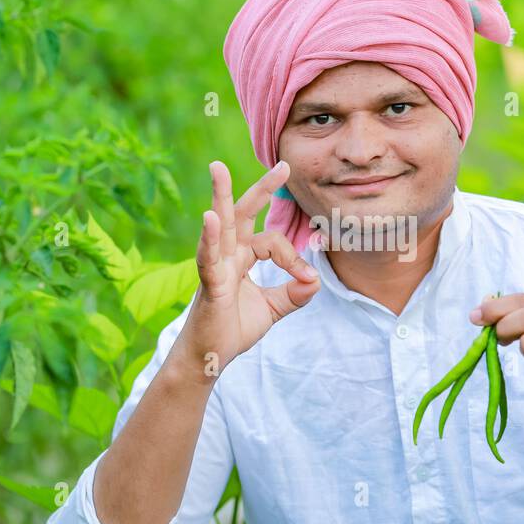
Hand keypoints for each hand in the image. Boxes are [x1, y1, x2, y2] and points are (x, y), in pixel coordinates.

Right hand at [172, 159, 319, 379]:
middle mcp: (227, 255)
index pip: (272, 241)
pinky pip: (208, 258)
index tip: (307, 278)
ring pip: (221, 225)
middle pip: (244, 214)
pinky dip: (208, 237)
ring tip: (217, 168)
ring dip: (220, 196)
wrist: (210, 359)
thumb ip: (293, 294)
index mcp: (242, 257)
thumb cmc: (233, 329)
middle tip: (283, 164)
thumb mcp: (272, 309)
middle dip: (262, 189)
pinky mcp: (208, 284)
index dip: (294, 257)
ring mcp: (215, 267)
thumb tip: (315, 280)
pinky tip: (210, 217)